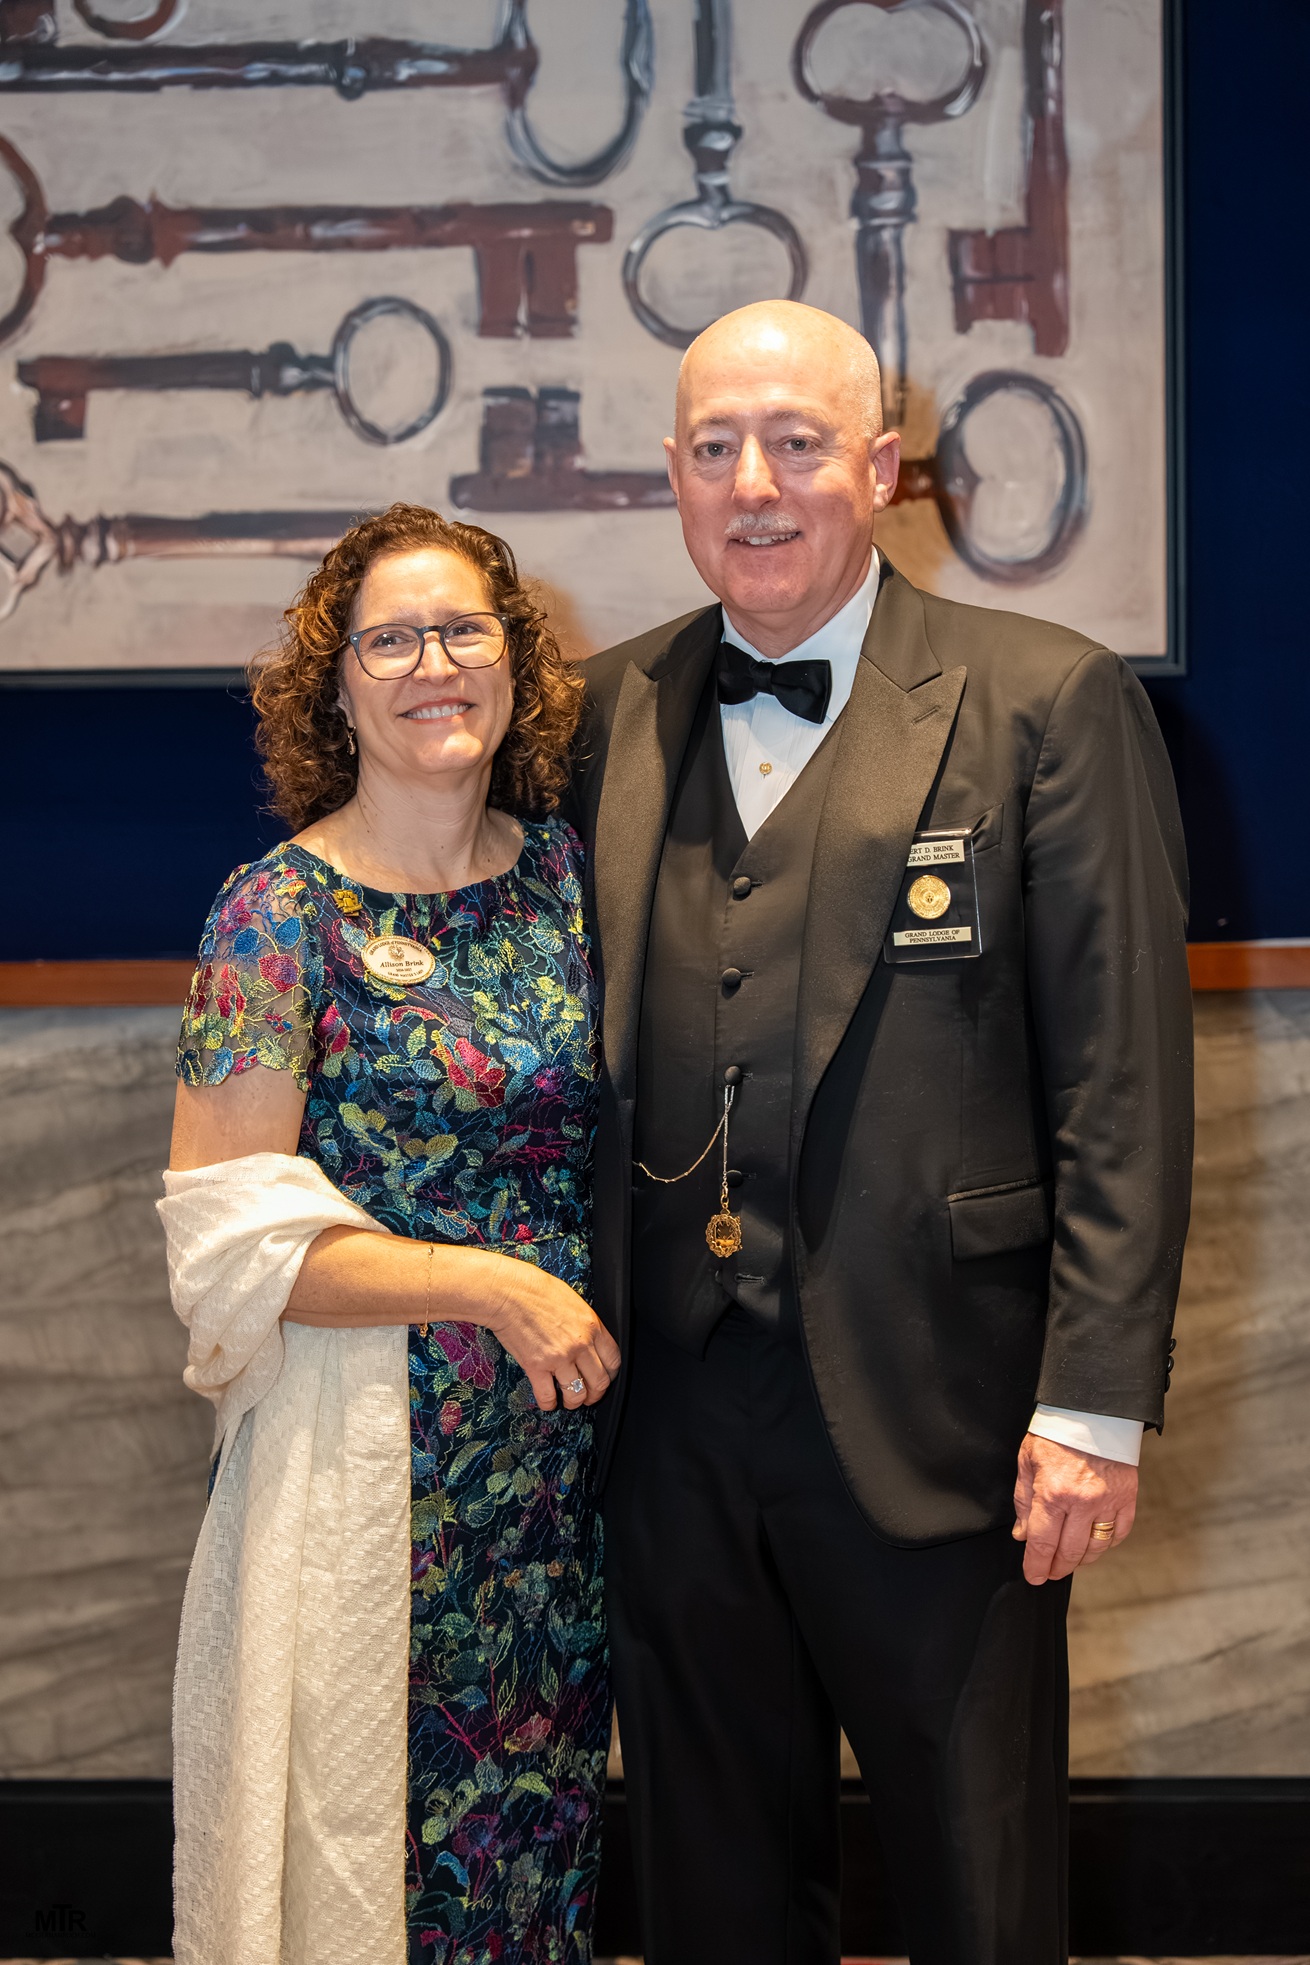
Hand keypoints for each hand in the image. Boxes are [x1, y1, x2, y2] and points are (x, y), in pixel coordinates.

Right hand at [481, 1256, 620, 1412]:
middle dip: (596, 1394)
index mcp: (591, 1326)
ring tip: (568, 1401)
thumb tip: (587, 1339)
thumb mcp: (573, 1301)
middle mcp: (579, 1344)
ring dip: (574, 1402)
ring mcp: (559, 1357)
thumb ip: (584, 1324)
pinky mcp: (536, 1366)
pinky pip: (548, 1396)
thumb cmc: (535, 1290)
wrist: (508, 1292)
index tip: (604, 1377)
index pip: (613, 1359)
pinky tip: (548, 1401)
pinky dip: (549, 1403)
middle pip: (600, 1381)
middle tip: (589, 1396)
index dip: (611, 1374)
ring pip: (577, 1394)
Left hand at [1012, 1432, 1137, 1584]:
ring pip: (1095, 1548)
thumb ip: (1023, 1501)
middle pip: (1069, 1552)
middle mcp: (1082, 1502)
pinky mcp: (1127, 1498)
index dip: (1036, 1565)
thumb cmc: (1056, 1433)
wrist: (1092, 1411)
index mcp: (1052, 1493)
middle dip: (1056, 1568)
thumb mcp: (1027, 1461)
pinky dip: (1106, 1543)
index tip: (1034, 1576)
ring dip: (1081, 1560)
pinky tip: (1094, 1543)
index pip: (1042, 1543)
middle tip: (1050, 1572)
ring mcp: (1108, 1502)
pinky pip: (1118, 1533)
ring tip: (1070, 1560)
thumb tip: (1022, 1535)